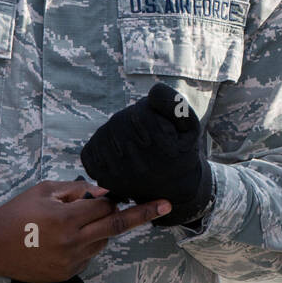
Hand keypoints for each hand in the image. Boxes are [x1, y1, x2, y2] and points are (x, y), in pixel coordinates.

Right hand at [0, 179, 169, 281]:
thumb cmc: (17, 212)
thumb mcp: (45, 191)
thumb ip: (78, 190)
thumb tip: (107, 193)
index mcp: (66, 219)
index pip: (105, 206)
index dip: (111, 199)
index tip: (126, 195)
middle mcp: (72, 243)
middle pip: (116, 226)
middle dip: (143, 214)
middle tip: (165, 204)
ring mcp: (70, 262)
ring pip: (102, 241)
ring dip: (100, 229)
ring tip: (73, 223)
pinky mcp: (66, 275)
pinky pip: (88, 256)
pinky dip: (86, 244)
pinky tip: (62, 239)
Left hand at [81, 83, 213, 227]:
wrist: (172, 190)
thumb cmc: (180, 152)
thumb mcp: (190, 126)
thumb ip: (175, 104)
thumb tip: (153, 92)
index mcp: (162, 150)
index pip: (140, 113)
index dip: (148, 111)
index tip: (157, 123)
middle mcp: (138, 164)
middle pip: (120, 122)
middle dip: (131, 121)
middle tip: (144, 133)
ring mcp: (119, 174)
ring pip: (105, 134)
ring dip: (116, 132)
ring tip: (132, 142)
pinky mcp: (105, 180)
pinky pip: (91, 151)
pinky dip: (100, 146)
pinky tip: (117, 151)